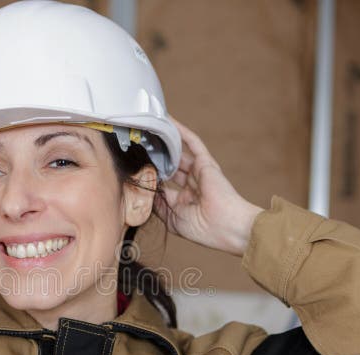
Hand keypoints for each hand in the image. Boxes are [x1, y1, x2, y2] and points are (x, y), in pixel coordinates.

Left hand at [153, 117, 263, 256]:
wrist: (224, 227)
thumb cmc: (202, 229)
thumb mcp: (171, 218)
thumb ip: (157, 204)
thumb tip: (145, 191)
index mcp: (183, 200)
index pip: (164, 182)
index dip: (151, 174)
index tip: (136, 164)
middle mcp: (191, 185)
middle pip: (170, 165)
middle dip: (156, 155)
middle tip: (139, 142)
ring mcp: (199, 173)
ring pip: (179, 152)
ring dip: (166, 140)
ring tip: (151, 126)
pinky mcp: (206, 163)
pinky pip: (193, 143)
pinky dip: (182, 132)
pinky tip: (169, 121)